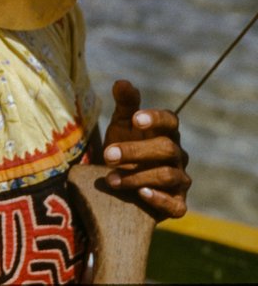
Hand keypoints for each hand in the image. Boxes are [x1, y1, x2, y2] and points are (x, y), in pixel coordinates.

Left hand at [101, 79, 190, 217]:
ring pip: (167, 175)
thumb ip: (125, 104)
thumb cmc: (124, 147)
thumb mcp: (121, 125)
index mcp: (166, 133)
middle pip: (166, 149)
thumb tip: (122, 82)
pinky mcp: (177, 204)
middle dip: (135, 151)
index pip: (171, 121)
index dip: (156, 118)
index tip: (135, 119)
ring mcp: (180, 181)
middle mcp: (177, 156)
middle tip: (107, 154)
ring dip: (137, 176)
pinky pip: (176, 204)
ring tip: (110, 178)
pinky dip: (159, 199)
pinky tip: (141, 194)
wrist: (120, 183)